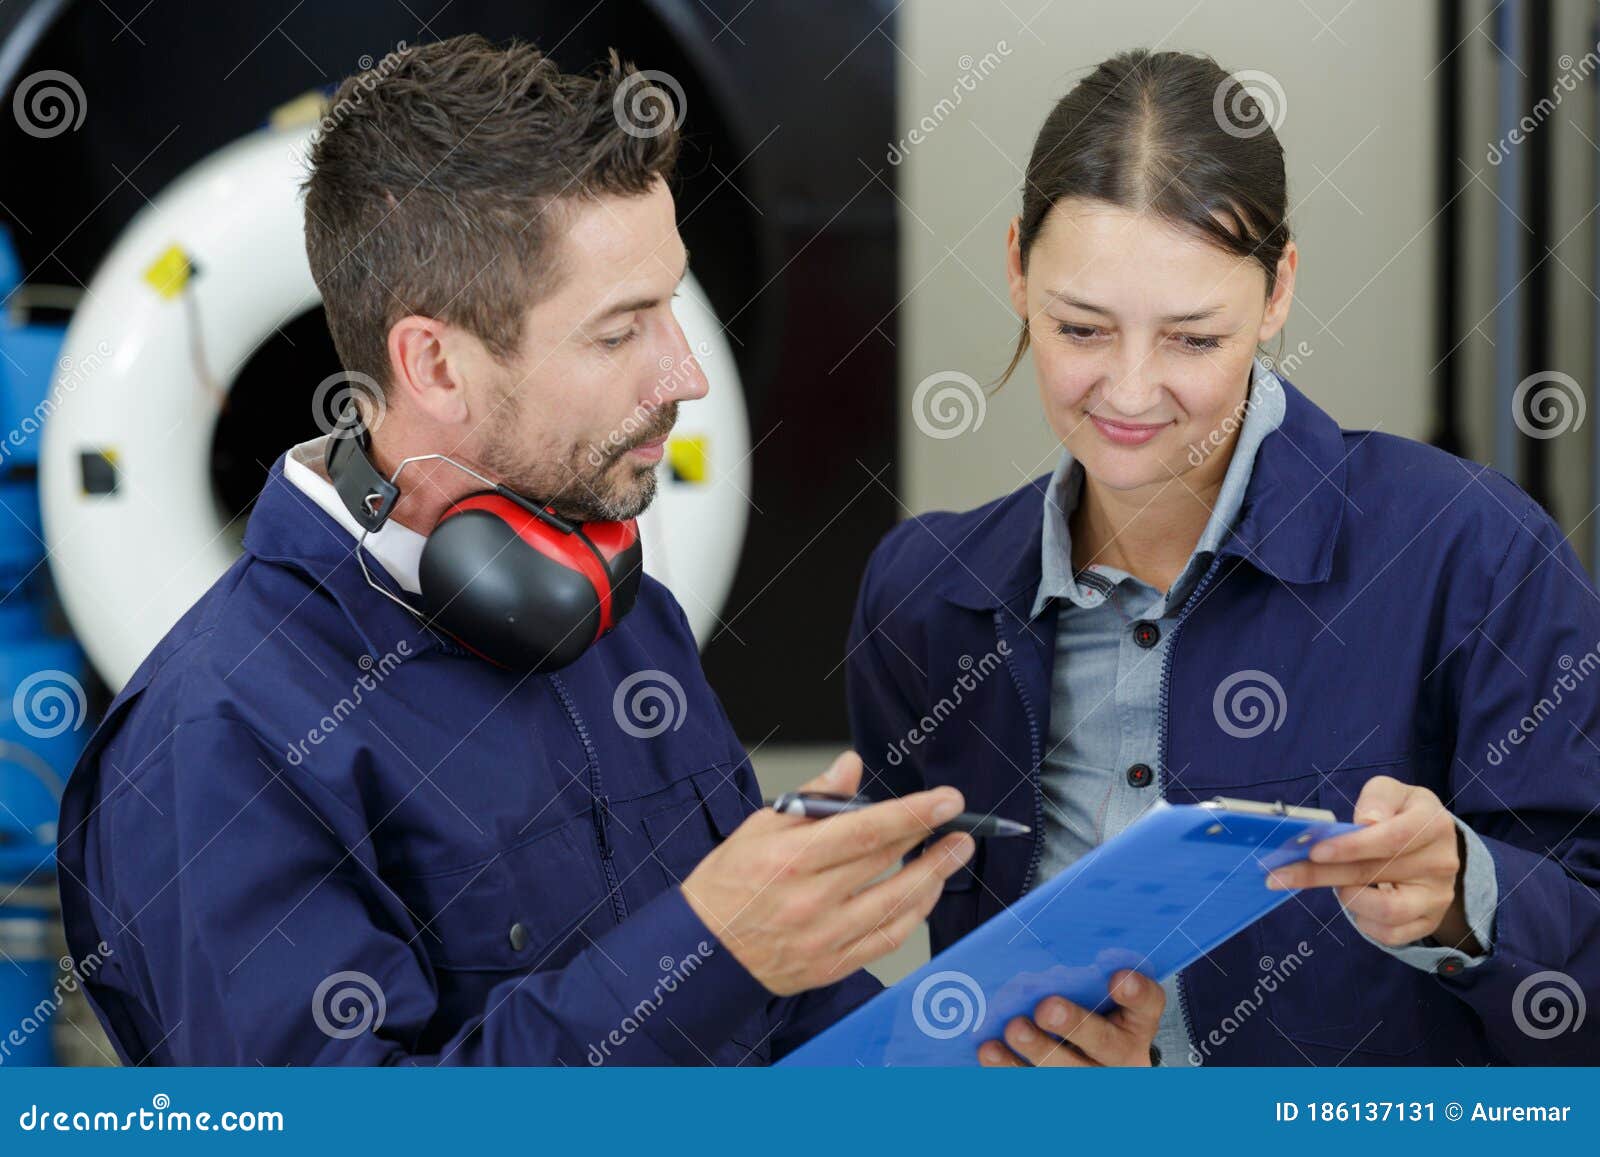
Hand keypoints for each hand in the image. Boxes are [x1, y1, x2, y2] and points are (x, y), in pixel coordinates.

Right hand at [681, 751, 973, 994]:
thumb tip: (850, 766)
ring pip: (897, 906)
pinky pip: (886, 940)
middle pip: (887, 864)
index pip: (866, 830)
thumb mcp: (759, 826)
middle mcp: (810, 901)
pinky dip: (913, 914)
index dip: (913, 814)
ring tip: (953, 853)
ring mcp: (824, 939)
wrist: (701, 953)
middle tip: (959, 823)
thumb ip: (813, 797)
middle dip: (932, 840)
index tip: (947, 800)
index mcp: (791, 859)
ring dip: (933, 877)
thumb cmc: (727, 885)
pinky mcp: (831, 966)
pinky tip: (926, 892)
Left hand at [977, 970, 1163, 1066]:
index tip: (1118, 978)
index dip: (1136, 992)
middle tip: (1047, 1007)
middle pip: (1105, 1043)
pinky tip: (990, 1051)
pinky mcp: (1059, 1093)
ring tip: (1014, 1028)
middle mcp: (1122, 1056)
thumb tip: (1040, 952)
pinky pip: (1033, 1084)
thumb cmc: (1088, 1010)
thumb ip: (1082, 978)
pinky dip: (1008, 1067)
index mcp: (1137, 1021)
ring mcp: (1092, 1081)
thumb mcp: (1096, 993)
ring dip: (1039, 1050)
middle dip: (1076, 1025)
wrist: (1087, 1062)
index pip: (1147, 1004)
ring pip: (1068, 1071)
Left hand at [1266, 775, 1475, 951]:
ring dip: (1347, 898)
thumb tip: (1365, 821)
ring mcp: (1436, 897)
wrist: (1434, 846)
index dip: (1350, 846)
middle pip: (1374, 873)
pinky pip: (1391, 935)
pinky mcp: (1428, 922)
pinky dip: (1363, 921)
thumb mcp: (1392, 793)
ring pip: (1387, 911)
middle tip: (1281, 874)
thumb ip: (1377, 799)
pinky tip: (1352, 901)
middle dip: (1321, 874)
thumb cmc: (1402, 814)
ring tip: (1333, 883)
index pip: (1390, 838)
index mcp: (1433, 825)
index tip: (1313, 850)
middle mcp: (1440, 863)